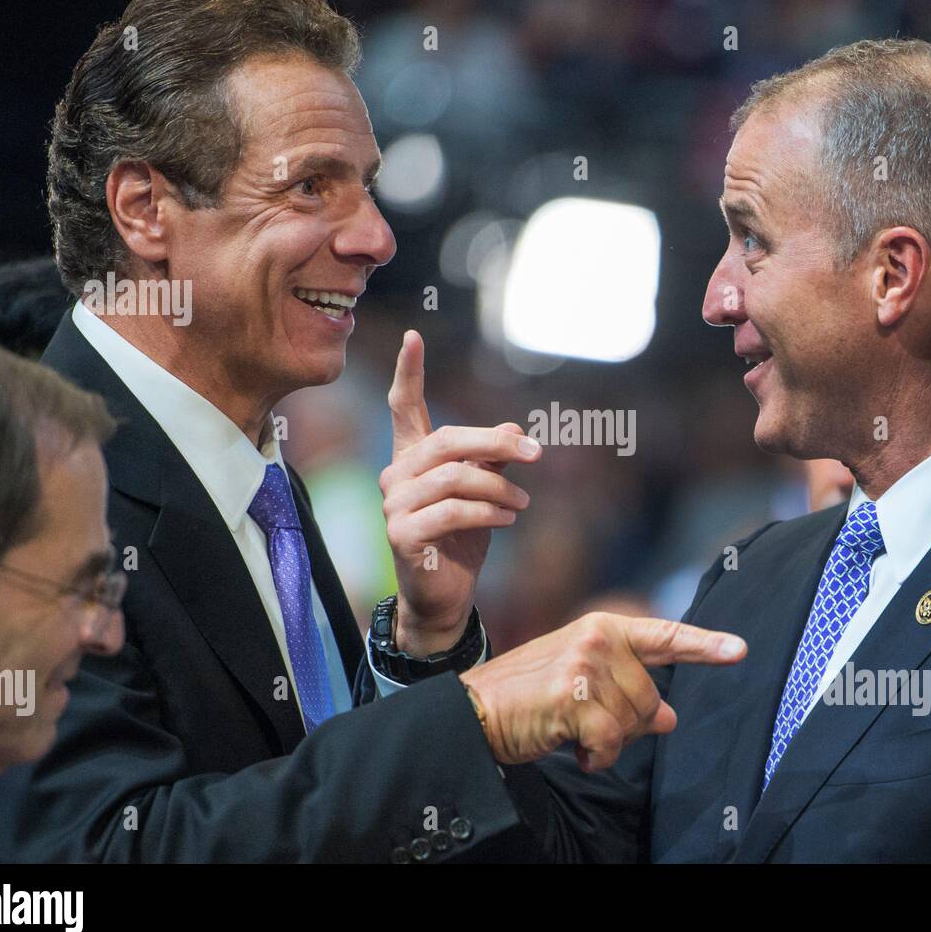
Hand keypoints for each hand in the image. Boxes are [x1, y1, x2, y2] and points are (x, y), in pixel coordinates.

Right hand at [381, 330, 539, 655]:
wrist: (443, 595)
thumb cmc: (462, 539)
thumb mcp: (483, 493)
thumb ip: (491, 460)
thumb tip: (512, 429)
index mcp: (412, 458)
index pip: (405, 408)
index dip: (410, 373)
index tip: (414, 336)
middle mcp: (396, 476)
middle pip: (447, 442)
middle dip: (496, 444)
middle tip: (536, 454)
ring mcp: (394, 506)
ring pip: (454, 478)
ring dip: (498, 487)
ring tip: (522, 503)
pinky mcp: (401, 535)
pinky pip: (452, 512)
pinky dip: (487, 512)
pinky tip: (507, 520)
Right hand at [460, 612, 746, 770]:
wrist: (473, 711)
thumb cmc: (527, 698)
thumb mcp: (582, 686)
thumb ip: (627, 692)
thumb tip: (669, 717)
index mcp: (602, 628)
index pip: (663, 635)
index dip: (704, 645)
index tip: (740, 650)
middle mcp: (597, 637)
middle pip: (650, 695)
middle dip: (628, 722)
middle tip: (588, 726)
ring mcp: (586, 664)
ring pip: (633, 720)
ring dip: (609, 741)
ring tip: (574, 733)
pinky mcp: (575, 695)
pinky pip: (612, 739)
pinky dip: (597, 755)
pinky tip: (574, 749)